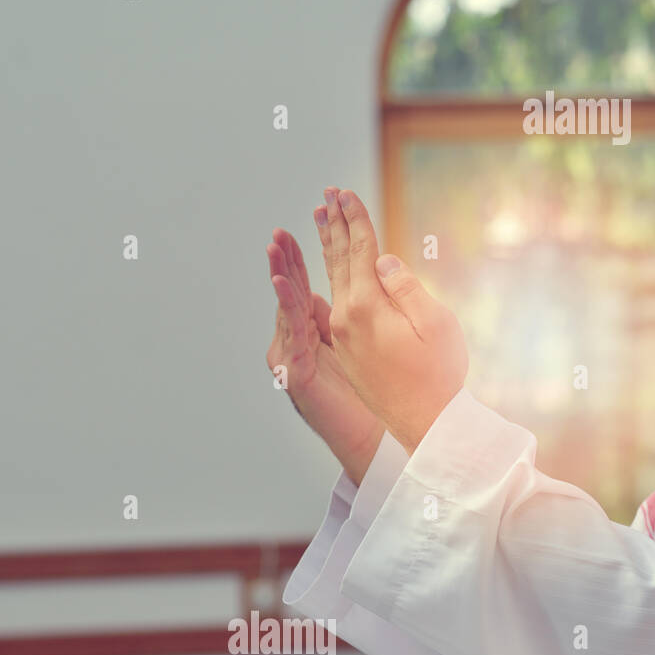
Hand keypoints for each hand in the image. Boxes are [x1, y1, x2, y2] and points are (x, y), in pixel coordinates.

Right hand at [265, 228, 382, 484]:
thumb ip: (368, 307)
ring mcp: (296, 356)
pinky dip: (287, 306)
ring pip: (288, 307)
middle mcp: (303, 339)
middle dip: (286, 258)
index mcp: (322, 327)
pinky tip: (283, 283)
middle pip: (293, 290)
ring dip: (281, 274)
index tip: (312, 217)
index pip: (310, 281)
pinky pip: (292, 334)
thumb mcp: (375, 337)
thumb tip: (375, 266)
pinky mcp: (298, 373)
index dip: (308, 251)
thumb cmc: (377, 391)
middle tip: (280, 230)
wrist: (373, 437)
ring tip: (276, 247)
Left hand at [315, 188, 467, 454]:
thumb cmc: (439, 376)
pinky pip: (337, 303)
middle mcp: (347, 319)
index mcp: (367, 307)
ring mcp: (344, 337)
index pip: (361, 250)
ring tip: (322, 220)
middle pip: (340, 261)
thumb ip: (407, 287)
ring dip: (328, 248)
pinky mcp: (349, 351)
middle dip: (335, 225)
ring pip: (334, 281)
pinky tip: (335, 269)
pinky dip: (334, 277)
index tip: (346, 192)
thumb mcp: (435, 325)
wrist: (426, 424)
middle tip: (327, 195)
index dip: (356, 218)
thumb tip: (383, 260)